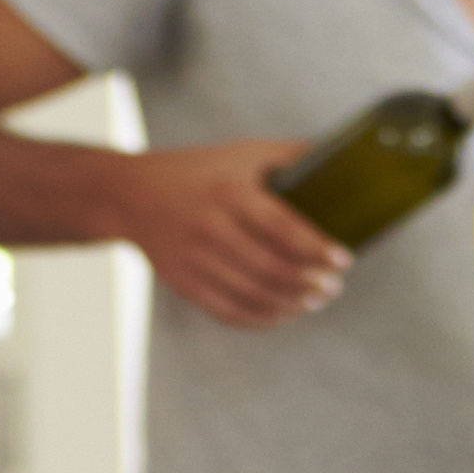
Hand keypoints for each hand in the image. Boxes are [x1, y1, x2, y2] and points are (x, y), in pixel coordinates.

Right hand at [116, 137, 347, 328]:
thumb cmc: (199, 171)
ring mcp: (193, 258)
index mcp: (229, 192)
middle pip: (270, 268)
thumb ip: (290, 157)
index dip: (316, 248)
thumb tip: (346, 162)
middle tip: (334, 285)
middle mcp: (209, 226)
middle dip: (310, 283)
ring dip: (293, 304)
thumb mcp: (242, 153)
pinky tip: (285, 312)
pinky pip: (228, 311)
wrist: (128, 194)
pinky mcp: (182, 282)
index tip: (344, 260)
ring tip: (317, 299)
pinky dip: (263, 319)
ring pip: (252, 295)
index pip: (281, 227)